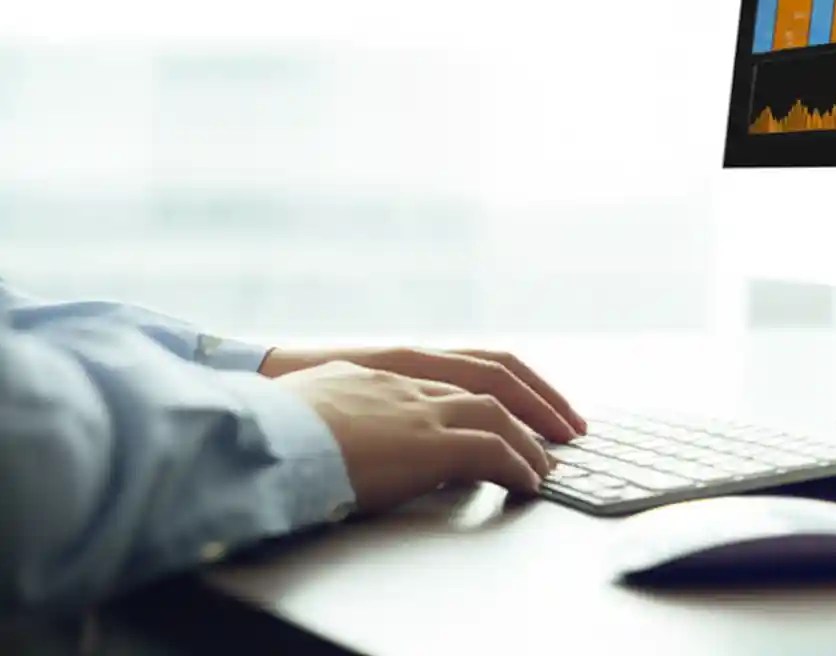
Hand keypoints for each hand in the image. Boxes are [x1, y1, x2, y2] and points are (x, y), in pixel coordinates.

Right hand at [276, 360, 550, 511]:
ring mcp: (419, 408)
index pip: (465, 363)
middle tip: (568, 424)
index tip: (530, 395)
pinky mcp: (425, 443)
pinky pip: (490, 451)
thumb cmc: (270, 422)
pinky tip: (528, 482)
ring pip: (498, 413)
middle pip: (494, 378)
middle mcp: (410, 380)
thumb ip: (351, 406)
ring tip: (551, 464)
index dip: (505, 380)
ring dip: (532, 439)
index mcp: (386, 368)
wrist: (258, 432)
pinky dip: (516, 465)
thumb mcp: (318, 399)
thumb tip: (358, 428)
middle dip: (537, 400)